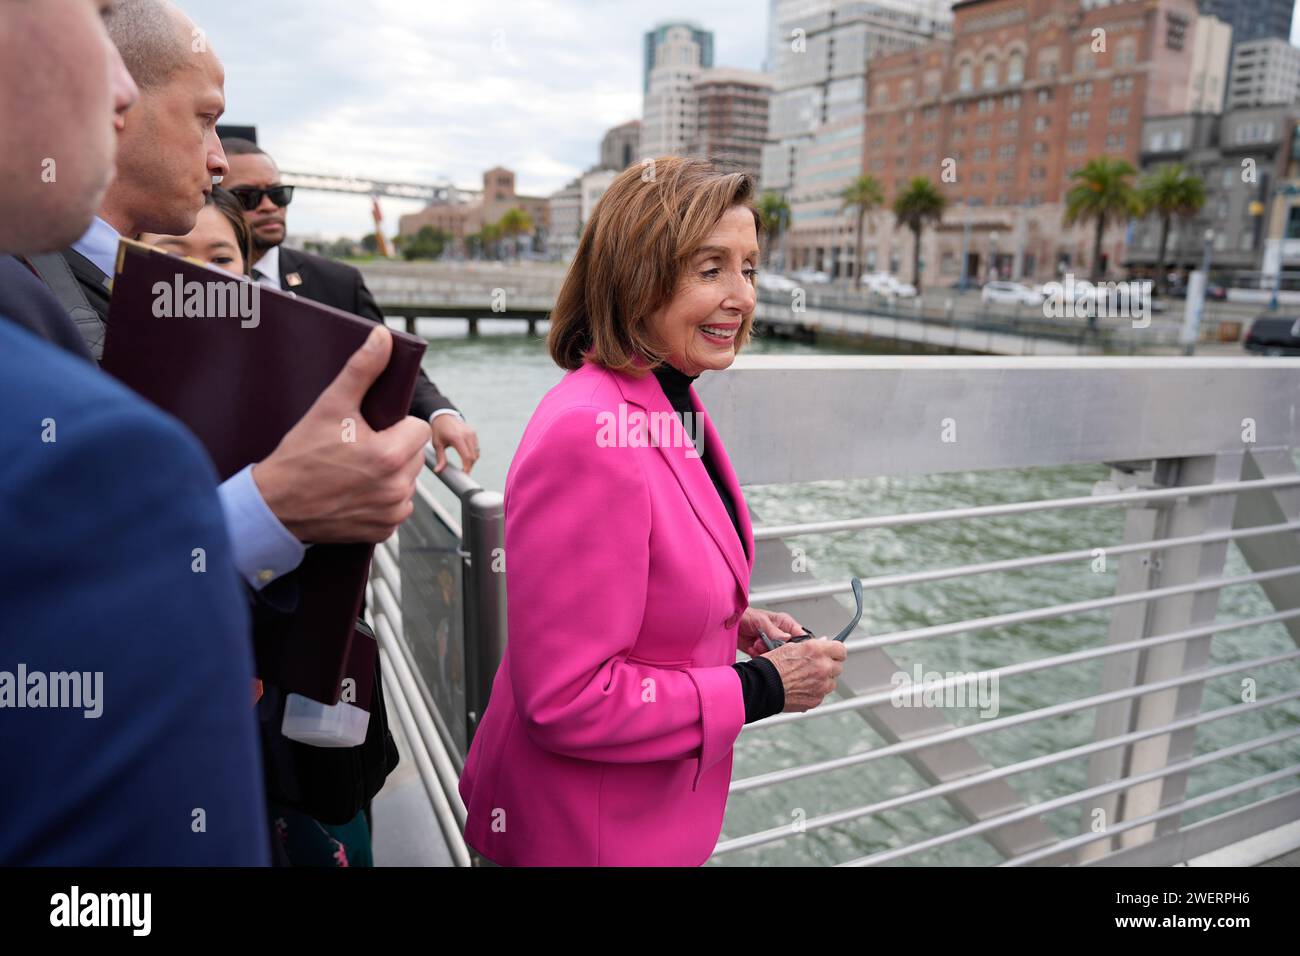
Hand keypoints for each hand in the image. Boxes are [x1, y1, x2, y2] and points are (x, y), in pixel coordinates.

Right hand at [252, 325, 430, 543]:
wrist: (276, 505)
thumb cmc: (300, 457)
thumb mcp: (330, 406)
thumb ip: (362, 370)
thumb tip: (382, 339)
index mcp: (389, 455)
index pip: (419, 429)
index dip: (395, 426)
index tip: (371, 431)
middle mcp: (396, 488)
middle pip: (415, 454)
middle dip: (393, 448)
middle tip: (358, 450)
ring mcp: (391, 512)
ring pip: (408, 479)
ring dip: (390, 474)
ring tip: (355, 471)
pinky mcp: (384, 530)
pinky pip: (397, 505)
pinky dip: (382, 498)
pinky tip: (356, 491)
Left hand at [431, 413, 479, 473]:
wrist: (444, 415)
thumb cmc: (439, 430)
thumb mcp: (437, 444)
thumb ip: (440, 458)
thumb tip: (438, 471)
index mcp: (457, 438)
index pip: (467, 456)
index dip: (467, 467)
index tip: (464, 474)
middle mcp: (467, 435)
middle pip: (473, 456)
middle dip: (470, 466)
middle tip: (464, 472)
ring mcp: (472, 433)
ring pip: (476, 452)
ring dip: (472, 461)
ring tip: (465, 465)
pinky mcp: (473, 433)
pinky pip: (476, 447)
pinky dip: (473, 454)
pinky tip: (466, 457)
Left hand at [737, 606, 802, 657]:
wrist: (730, 623)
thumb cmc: (746, 615)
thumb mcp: (761, 621)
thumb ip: (774, 631)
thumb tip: (786, 638)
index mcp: (785, 624)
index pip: (800, 636)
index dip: (800, 645)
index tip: (792, 649)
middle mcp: (780, 635)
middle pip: (788, 650)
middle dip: (776, 649)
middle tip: (766, 644)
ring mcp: (771, 644)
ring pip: (776, 656)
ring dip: (765, 652)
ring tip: (756, 644)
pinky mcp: (762, 652)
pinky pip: (766, 660)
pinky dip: (758, 656)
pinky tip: (752, 648)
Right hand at [763, 638, 846, 712]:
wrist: (763, 686)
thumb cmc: (772, 666)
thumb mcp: (791, 647)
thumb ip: (812, 646)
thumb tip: (823, 644)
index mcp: (817, 651)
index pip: (841, 649)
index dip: (836, 651)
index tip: (833, 654)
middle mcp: (823, 667)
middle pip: (838, 666)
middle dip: (829, 666)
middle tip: (816, 666)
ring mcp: (822, 685)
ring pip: (832, 682)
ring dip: (824, 680)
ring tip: (806, 679)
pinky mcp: (817, 699)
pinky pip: (822, 694)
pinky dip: (815, 691)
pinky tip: (802, 687)